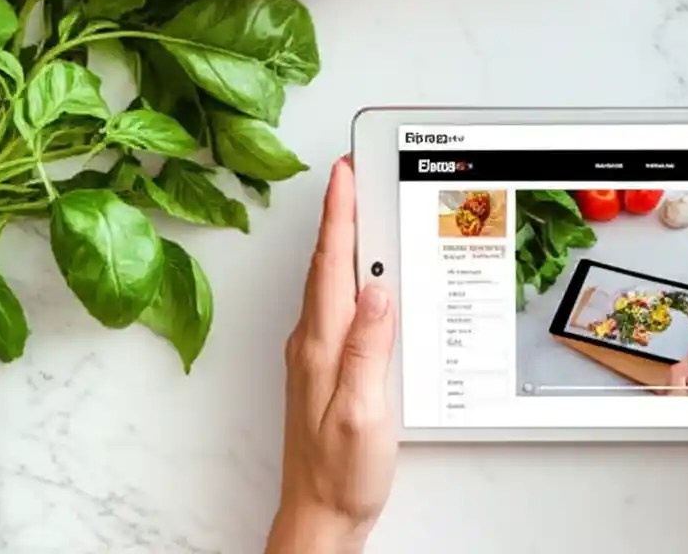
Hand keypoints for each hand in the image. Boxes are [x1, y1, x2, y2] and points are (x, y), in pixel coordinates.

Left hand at [267, 158, 396, 553]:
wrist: (320, 514)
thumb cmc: (341, 470)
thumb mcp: (363, 409)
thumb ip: (368, 347)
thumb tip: (376, 291)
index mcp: (322, 344)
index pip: (332, 264)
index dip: (340, 214)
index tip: (346, 173)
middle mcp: (312, 342)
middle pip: (325, 264)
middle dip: (339, 214)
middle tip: (353, 175)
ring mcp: (314, 354)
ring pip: (327, 282)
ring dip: (340, 242)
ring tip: (356, 210)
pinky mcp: (323, 367)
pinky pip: (331, 306)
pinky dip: (344, 276)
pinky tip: (359, 278)